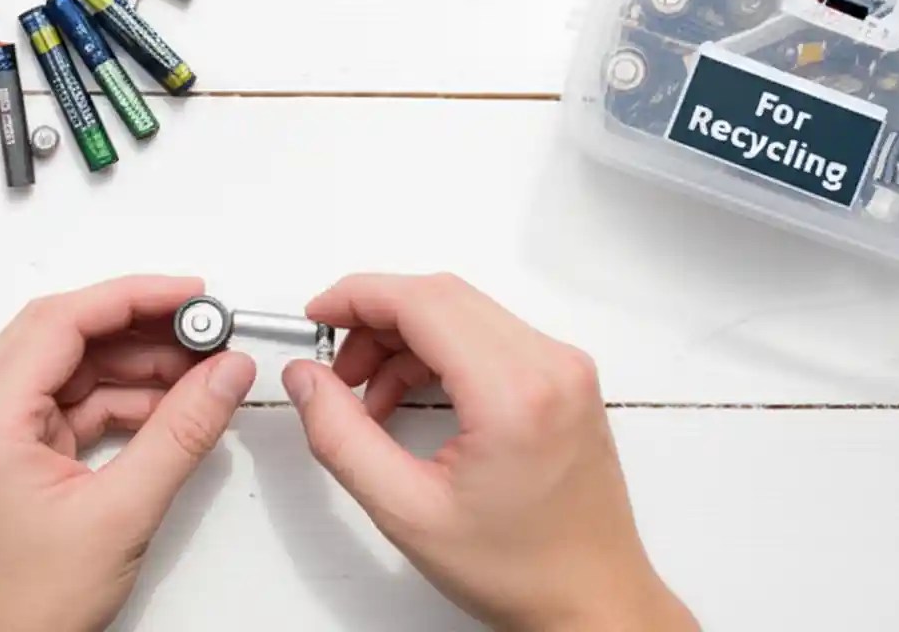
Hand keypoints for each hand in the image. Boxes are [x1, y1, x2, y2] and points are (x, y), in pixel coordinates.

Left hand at [0, 276, 255, 631]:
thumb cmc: (26, 611)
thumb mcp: (121, 515)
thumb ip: (181, 434)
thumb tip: (225, 375)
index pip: (59, 323)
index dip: (131, 297)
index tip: (190, 294)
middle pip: (61, 337)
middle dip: (138, 328)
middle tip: (203, 328)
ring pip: (67, 371)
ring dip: (133, 366)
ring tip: (198, 370)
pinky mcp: (6, 460)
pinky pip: (66, 407)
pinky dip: (117, 403)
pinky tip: (167, 407)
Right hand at [282, 274, 697, 631]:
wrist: (593, 603)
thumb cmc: (519, 570)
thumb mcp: (406, 511)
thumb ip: (341, 437)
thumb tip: (306, 378)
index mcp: (515, 393)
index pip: (423, 302)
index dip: (358, 297)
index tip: (316, 316)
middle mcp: (551, 365)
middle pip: (442, 297)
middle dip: (375, 320)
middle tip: (336, 368)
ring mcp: (565, 368)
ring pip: (464, 312)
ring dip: (405, 338)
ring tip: (368, 398)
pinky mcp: (565, 379)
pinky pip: (489, 335)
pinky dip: (438, 353)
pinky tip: (409, 396)